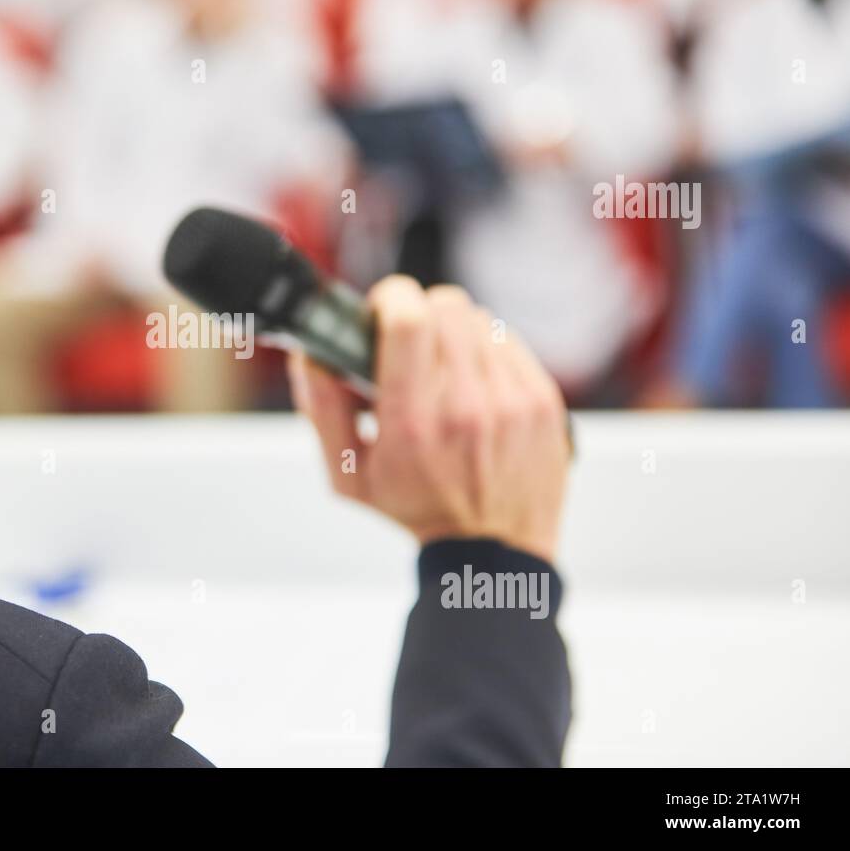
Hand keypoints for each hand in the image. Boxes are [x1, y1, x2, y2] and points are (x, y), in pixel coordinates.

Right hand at [288, 276, 569, 562]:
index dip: (390, 298)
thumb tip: (309, 355)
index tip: (381, 310)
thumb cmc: (417, 510)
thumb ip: (323, 412)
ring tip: (440, 367)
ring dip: (452, 332)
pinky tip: (473, 382)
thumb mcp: (350, 476)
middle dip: (419, 314)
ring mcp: (512, 401)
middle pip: (444, 307)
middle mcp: (467, 406)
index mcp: (413, 424)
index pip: (408, 320)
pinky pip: (508, 341)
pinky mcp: (542, 399)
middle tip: (407, 342)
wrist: (496, 551)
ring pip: (477, 319)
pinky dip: (484, 351)